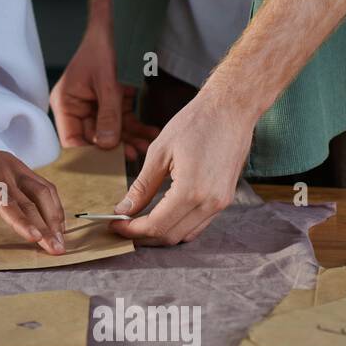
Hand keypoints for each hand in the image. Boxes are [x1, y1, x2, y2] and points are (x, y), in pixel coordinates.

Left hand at [0, 150, 65, 255]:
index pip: (4, 202)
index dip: (21, 220)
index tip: (35, 237)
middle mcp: (3, 175)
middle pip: (29, 203)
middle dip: (45, 228)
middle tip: (56, 249)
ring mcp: (17, 170)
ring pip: (43, 192)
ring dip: (55, 217)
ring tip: (60, 241)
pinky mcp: (25, 169)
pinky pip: (45, 186)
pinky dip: (55, 205)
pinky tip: (58, 224)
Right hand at [50, 22, 158, 160]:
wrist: (113, 27)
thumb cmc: (101, 48)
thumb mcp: (106, 82)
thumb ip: (108, 115)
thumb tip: (107, 146)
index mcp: (65, 104)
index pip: (71, 139)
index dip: (86, 155)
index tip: (105, 166)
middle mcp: (77, 109)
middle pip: (93, 139)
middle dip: (113, 149)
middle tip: (132, 158)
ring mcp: (94, 107)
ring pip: (111, 133)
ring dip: (128, 140)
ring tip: (145, 148)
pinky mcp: (110, 104)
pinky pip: (122, 122)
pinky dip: (136, 128)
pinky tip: (149, 134)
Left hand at [112, 88, 253, 245]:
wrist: (231, 108)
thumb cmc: (195, 123)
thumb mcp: (159, 152)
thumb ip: (142, 186)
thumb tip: (124, 209)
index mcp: (190, 191)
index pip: (156, 226)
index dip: (131, 230)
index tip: (114, 224)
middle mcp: (210, 203)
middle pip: (170, 236)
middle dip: (143, 236)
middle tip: (122, 226)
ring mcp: (221, 203)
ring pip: (186, 235)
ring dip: (160, 234)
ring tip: (138, 223)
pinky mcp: (225, 199)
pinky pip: (199, 224)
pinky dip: (178, 226)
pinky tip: (161, 215)